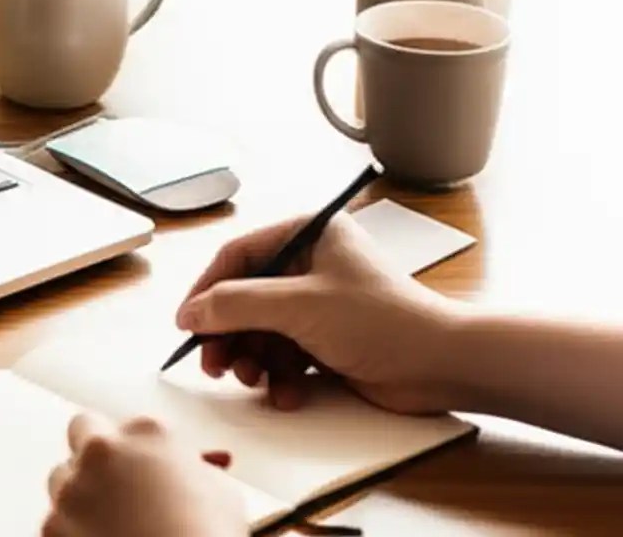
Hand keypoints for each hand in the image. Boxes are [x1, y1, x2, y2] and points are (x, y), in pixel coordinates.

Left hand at [44, 413, 246, 536]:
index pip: (134, 426)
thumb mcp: (221, 492)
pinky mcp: (52, 525)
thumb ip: (194, 470)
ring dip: (78, 490)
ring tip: (108, 520)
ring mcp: (73, 487)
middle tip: (112, 475)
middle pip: (84, 429)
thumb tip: (185, 474)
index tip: (146, 468)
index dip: (141, 450)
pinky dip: (72, 530)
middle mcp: (104, 451)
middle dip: (95, 449)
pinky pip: (55, 520)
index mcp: (149, 434)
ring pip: (61, 476)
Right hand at [175, 212, 464, 413]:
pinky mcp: (327, 338)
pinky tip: (287, 393)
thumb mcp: (299, 306)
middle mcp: (311, 263)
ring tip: (253, 380)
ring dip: (252, 359)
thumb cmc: (382, 320)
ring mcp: (319, 302)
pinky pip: (284, 354)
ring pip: (261, 330)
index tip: (186, 325)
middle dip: (229, 335)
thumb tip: (189, 313)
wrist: (441, 365)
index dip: (206, 292)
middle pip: (245, 298)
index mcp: (307, 234)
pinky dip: (279, 376)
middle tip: (214, 365)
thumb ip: (237, 305)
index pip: (237, 256)